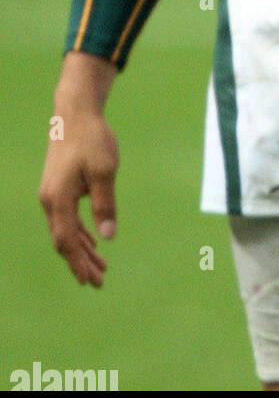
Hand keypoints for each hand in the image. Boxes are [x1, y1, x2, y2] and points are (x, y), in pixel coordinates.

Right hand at [39, 53, 118, 286]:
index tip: (89, 280)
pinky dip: (79, 233)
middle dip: (81, 262)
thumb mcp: (105, 170)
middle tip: (98, 282)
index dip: (78, 262)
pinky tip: (92, 241)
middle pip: (64, 240)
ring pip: (66, 230)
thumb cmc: (92, 140)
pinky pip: (67, 219)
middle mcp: (50, 200)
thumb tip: (108, 237)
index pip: (67, 240)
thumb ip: (105, 204)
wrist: (75, 115)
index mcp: (59, 198)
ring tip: (100, 267)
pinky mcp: (59, 189)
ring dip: (82, 249)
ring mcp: (52, 195)